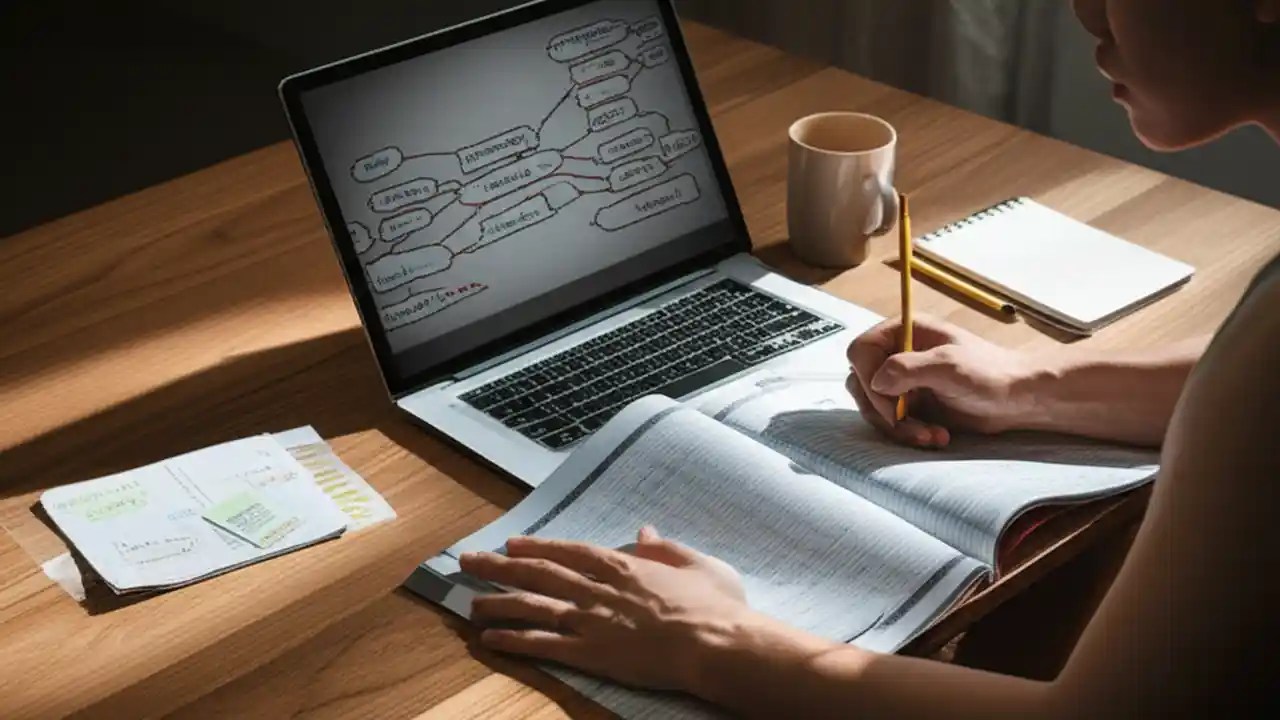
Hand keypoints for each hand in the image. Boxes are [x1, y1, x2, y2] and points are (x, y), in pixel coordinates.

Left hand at [461, 527, 752, 692]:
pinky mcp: (590, 654)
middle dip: (500, 566)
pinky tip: (490, 639)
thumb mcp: (699, 565)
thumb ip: (666, 549)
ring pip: (533, 607)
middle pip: (540, 573)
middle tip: (469, 561)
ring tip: (470, 603)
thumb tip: (645, 532)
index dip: (537, 546)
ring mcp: (591, 621)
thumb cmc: (716, 607)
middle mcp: (599, 589)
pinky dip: (513, 640)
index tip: (511, 544)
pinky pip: (542, 645)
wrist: (715, 643)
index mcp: (625, 566)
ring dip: (499, 602)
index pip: (569, 551)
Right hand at [846, 314, 1038, 447]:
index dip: (868, 378)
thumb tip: (875, 381)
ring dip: (898, 427)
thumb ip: (907, 368)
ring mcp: (902, 380)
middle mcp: (898, 353)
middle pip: (861, 382)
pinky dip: (908, 433)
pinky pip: (891, 422)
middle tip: (907, 424)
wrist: (1017, 399)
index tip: (891, 402)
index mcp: (904, 331)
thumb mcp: (949, 366)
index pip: (861, 351)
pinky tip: (936, 435)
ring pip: (874, 407)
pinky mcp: (910, 404)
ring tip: (930, 435)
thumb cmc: (990, 373)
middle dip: (884, 410)